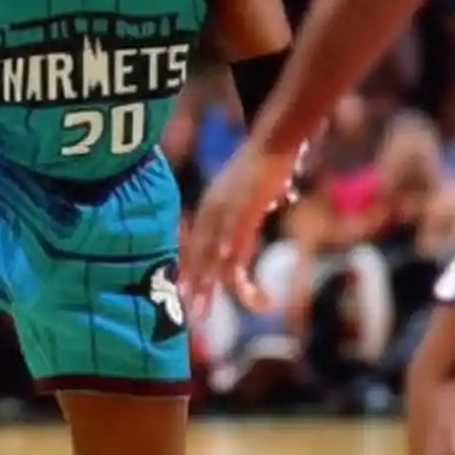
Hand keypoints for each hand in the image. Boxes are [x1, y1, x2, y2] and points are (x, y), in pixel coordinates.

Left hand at [183, 140, 295, 316]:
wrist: (271, 141)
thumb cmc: (262, 165)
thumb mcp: (245, 193)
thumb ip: (243, 215)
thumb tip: (249, 232)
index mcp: (211, 207)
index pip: (193, 243)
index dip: (188, 268)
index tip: (182, 292)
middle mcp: (212, 211)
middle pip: (197, 254)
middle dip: (193, 284)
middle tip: (188, 313)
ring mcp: (226, 213)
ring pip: (213, 257)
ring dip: (207, 287)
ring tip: (202, 313)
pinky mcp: (245, 212)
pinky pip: (236, 244)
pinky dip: (235, 266)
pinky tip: (239, 287)